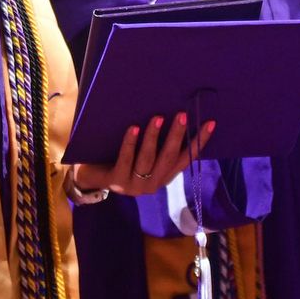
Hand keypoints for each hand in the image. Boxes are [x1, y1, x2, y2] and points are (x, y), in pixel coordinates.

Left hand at [73, 112, 213, 196]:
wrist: (90, 176)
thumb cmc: (119, 159)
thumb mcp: (142, 154)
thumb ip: (156, 144)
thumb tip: (170, 113)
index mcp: (162, 177)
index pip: (185, 159)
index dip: (198, 142)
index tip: (209, 123)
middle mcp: (152, 184)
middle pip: (168, 158)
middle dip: (177, 135)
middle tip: (182, 115)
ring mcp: (134, 185)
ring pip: (148, 159)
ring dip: (154, 137)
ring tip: (157, 117)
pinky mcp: (117, 182)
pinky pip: (126, 160)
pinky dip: (130, 143)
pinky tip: (133, 127)